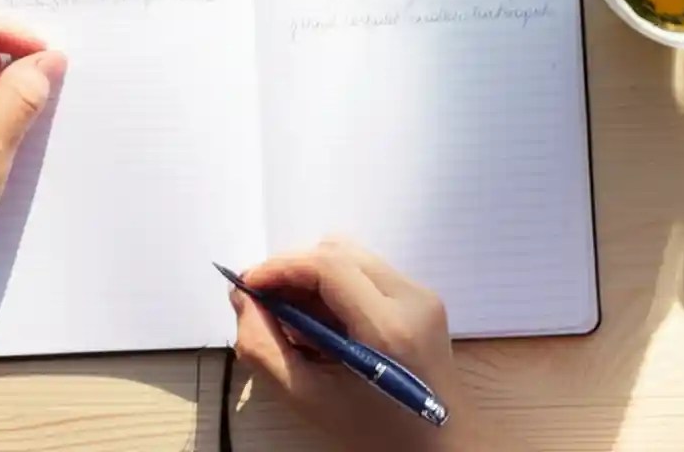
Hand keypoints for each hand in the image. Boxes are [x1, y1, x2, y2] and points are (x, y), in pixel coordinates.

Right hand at [232, 240, 496, 451]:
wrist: (442, 447)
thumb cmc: (375, 433)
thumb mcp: (308, 398)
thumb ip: (264, 347)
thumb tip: (242, 297)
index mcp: (388, 327)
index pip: (327, 265)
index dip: (279, 267)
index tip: (246, 286)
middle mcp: (411, 298)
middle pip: (339, 251)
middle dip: (293, 270)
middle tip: (264, 305)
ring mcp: (422, 294)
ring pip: (352, 258)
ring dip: (313, 278)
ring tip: (294, 321)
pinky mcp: (423, 298)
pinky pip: (368, 274)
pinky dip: (336, 288)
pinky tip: (324, 325)